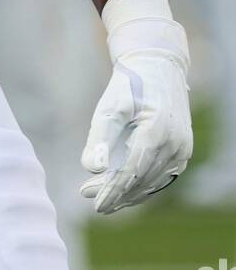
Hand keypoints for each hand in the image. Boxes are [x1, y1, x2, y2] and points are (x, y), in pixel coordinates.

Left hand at [80, 0, 191, 214]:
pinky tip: (123, 188)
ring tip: (101, 196)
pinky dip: (143, 185)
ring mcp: (182, 149)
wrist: (158, 66)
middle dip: (116, 193)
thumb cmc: (130, 84)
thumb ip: (100, 137)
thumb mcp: (110, 105)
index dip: (113, 190)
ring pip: (153, 182)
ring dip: (128, 192)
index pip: (131, 172)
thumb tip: (92, 169)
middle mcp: (175, 144)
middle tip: (87, 196)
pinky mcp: (183, 150)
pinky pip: (162, 176)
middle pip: (141, 180)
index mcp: (156, 132)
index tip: (95, 203)